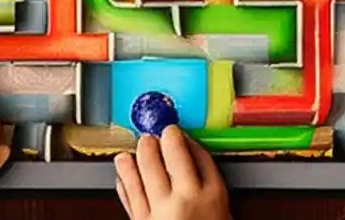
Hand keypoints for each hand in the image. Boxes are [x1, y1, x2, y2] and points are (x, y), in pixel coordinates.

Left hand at [114, 126, 229, 219]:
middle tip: (153, 135)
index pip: (197, 155)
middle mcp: (184, 199)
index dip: (184, 139)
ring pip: (142, 171)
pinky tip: (123, 173)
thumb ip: (208, 188)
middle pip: (167, 156)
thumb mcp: (222, 214)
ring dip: (135, 156)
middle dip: (157, 140)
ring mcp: (159, 212)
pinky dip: (124, 181)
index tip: (177, 133)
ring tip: (132, 149)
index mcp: (211, 195)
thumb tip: (192, 159)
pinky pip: (129, 195)